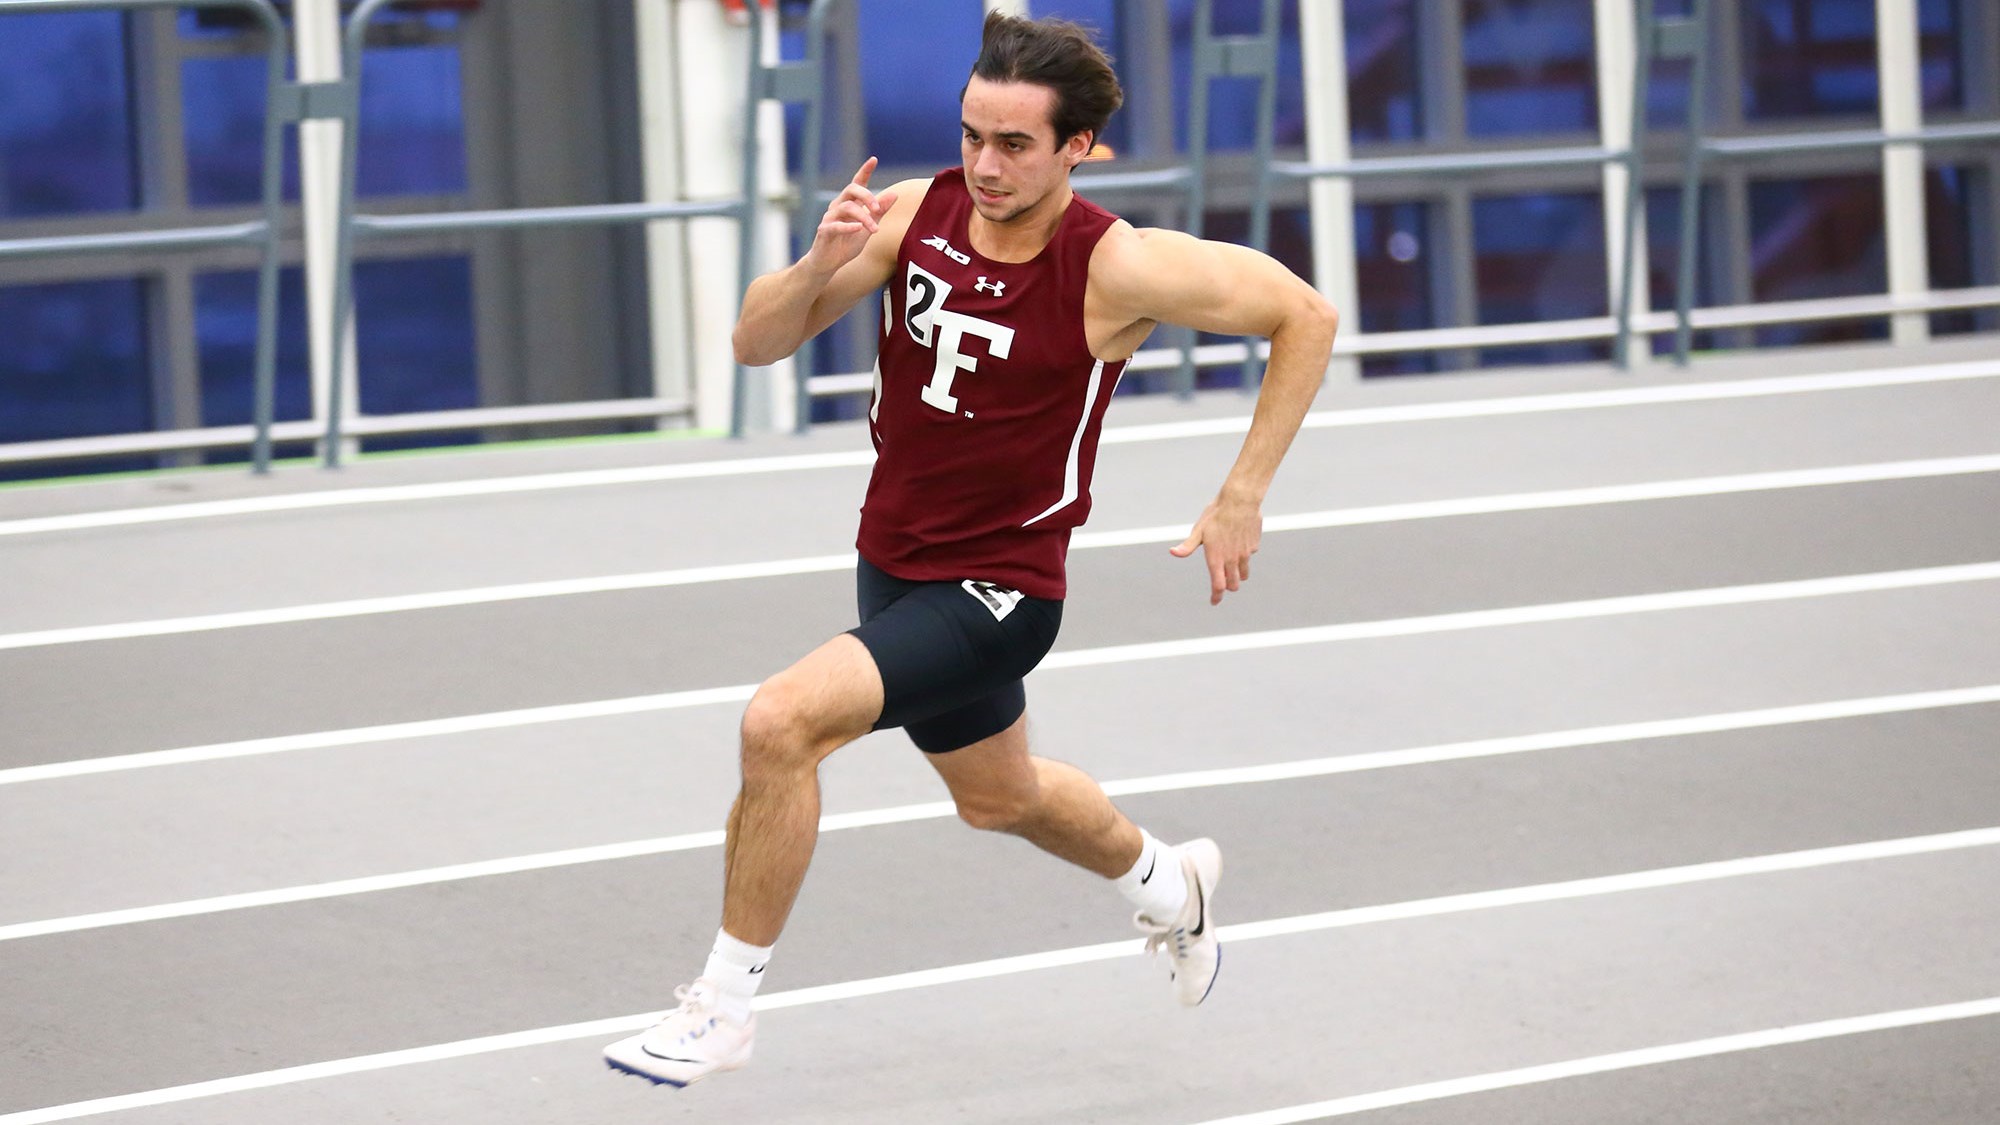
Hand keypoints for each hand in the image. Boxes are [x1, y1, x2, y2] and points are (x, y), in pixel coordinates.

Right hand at [805, 157, 898, 274]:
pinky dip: (848, 226)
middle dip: (867, 196)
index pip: (857, 183)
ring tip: (874, 230)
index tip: (874, 159)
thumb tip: (895, 194)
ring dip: (864, 218)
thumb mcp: (868, 228)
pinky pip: (835, 225)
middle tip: (878, 208)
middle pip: (852, 189)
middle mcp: (838, 206)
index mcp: (849, 204)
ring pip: (847, 207)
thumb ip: (879, 212)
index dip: (864, 171)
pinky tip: (858, 229)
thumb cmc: (846, 244)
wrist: (828, 264)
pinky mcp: (823, 231)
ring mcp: (829, 217)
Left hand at [1169, 493, 1261, 605]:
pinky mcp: (1254, 546)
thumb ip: (1187, 546)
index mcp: (1216, 558)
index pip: (1218, 586)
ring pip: (1244, 574)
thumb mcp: (1198, 530)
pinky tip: (1239, 544)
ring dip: (1237, 576)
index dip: (1216, 596)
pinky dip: (1244, 556)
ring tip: (1231, 568)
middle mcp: (1232, 559)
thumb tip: (1173, 552)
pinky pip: (1249, 557)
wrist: (1240, 501)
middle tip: (1222, 585)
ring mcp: (1245, 554)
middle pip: (1233, 585)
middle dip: (1227, 587)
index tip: (1214, 601)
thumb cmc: (1215, 515)